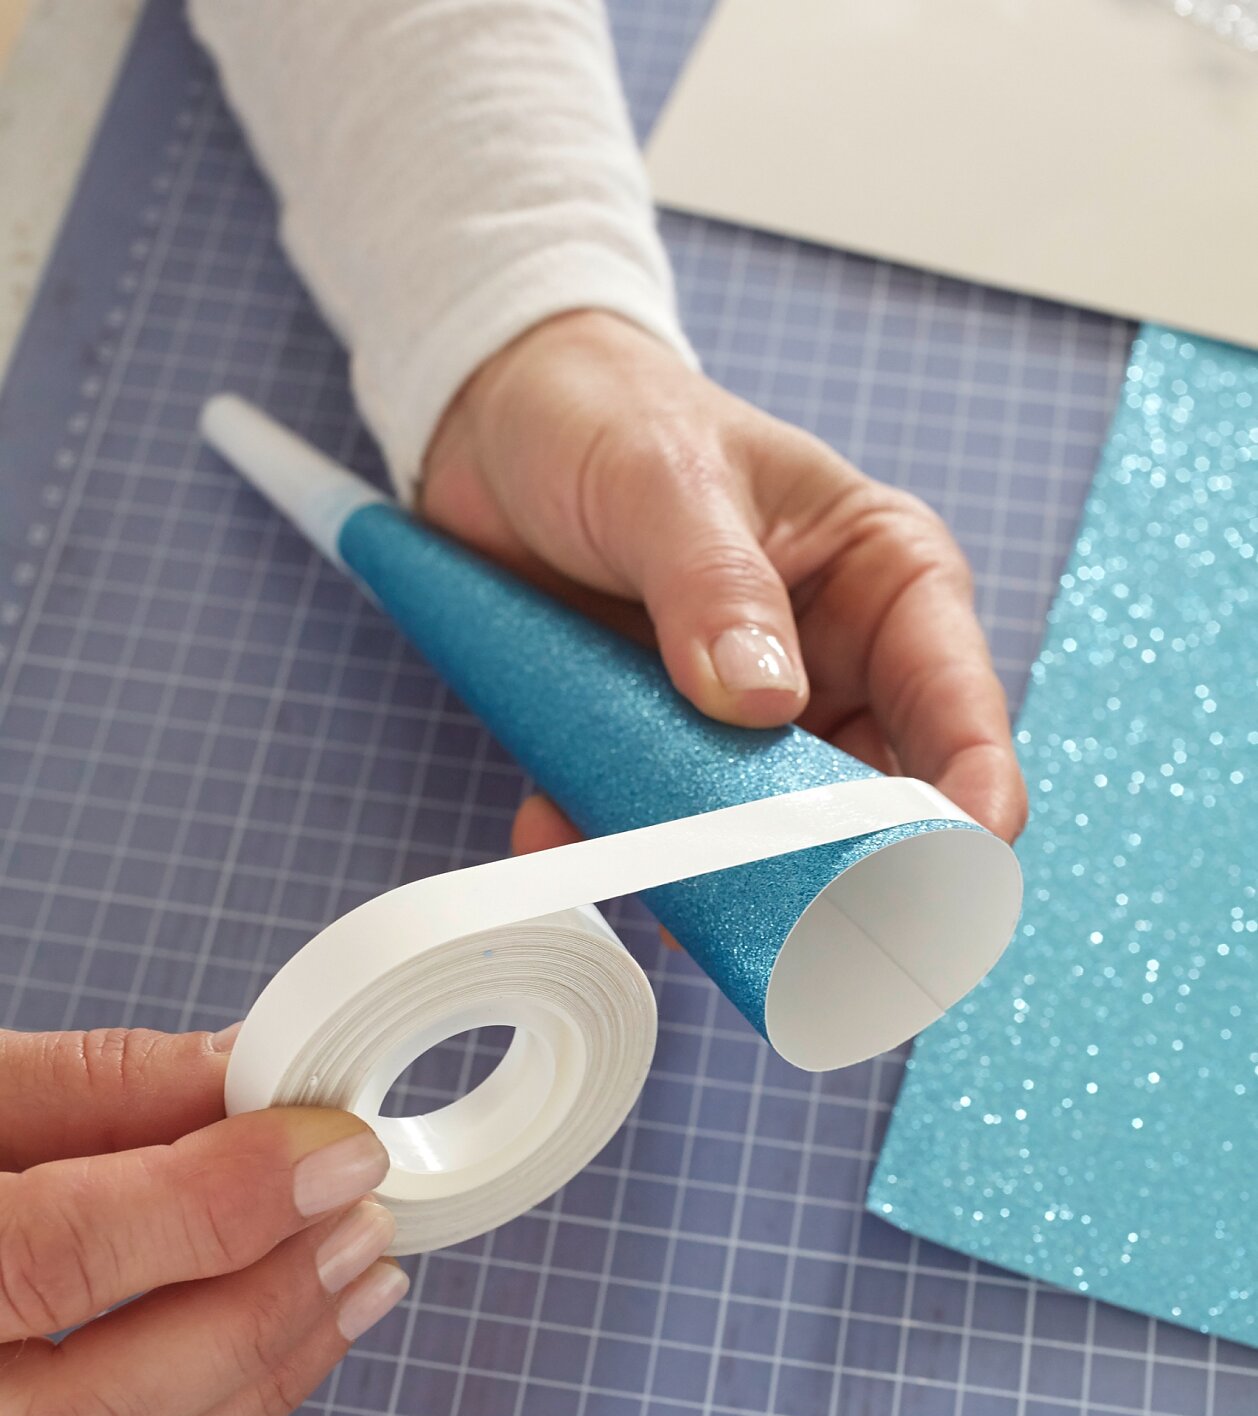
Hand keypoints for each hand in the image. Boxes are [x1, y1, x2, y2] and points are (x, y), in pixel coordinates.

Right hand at [0, 1027, 404, 1415]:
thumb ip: (85, 1088)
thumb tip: (242, 1073)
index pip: (49, 1261)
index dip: (210, 1203)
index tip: (330, 1145)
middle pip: (94, 1415)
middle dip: (261, 1313)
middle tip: (364, 1219)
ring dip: (261, 1374)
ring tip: (358, 1276)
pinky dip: (207, 1413)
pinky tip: (279, 1333)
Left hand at [421, 310, 1026, 858]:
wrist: (492, 421)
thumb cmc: (609, 416)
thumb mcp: (664, 479)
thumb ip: (715, 584)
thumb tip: (764, 703)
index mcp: (885, 581)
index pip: (956, 703)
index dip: (968, 796)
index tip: (955, 869)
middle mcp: (837, 663)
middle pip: (871, 801)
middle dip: (832, 870)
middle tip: (801, 929)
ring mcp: (752, 718)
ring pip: (761, 834)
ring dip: (708, 869)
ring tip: (664, 893)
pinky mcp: (666, 747)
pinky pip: (652, 822)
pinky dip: (608, 839)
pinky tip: (553, 826)